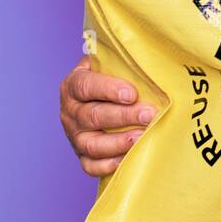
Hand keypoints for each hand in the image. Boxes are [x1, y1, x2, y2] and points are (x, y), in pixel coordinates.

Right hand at [58, 55, 154, 176]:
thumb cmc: (115, 79)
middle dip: (123, 117)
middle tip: (148, 115)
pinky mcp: (82, 155)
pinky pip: (90, 165)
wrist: (104, 98)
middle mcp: (70, 111)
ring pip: (90, 144)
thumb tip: (149, 56)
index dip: (107, 89)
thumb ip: (123, 60)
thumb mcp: (113, 64)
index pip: (85, 85)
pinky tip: (128, 159)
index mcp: (74, 85)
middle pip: (92, 116)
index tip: (131, 93)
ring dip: (117, 143)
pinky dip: (108, 165)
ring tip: (141, 138)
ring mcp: (74, 135)